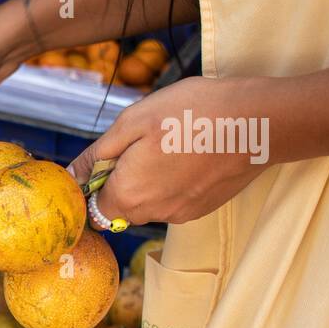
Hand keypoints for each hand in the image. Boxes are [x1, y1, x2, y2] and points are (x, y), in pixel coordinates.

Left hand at [68, 76, 272, 226]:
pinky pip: (173, 200)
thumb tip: (71, 176)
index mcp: (127, 195)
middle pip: (119, 206)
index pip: (92, 207)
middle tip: (144, 143)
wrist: (257, 121)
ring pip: (148, 202)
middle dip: (121, 179)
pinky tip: (190, 154)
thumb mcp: (132, 123)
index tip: (108, 158)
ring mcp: (179, 214)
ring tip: (172, 144)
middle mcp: (151, 213)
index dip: (94, 183)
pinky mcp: (202, 208)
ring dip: (149, 179)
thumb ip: (97, 156)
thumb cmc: (192, 113)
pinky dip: (174, 181)